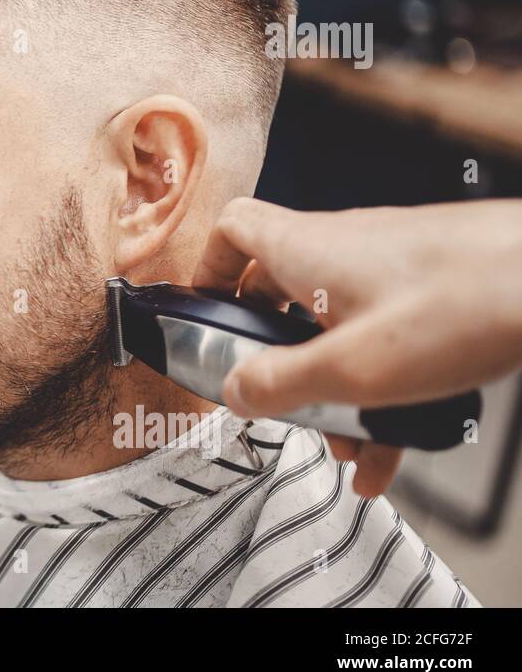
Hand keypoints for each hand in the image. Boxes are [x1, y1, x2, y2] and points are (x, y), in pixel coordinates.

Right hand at [192, 197, 521, 496]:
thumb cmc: (464, 304)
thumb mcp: (353, 367)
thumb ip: (281, 383)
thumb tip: (234, 391)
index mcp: (305, 250)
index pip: (231, 230)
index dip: (209, 271)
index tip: (208, 316)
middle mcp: (340, 247)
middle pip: (279, 292)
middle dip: (277, 356)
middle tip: (279, 396)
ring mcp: (385, 264)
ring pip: (336, 325)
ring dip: (335, 384)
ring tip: (351, 440)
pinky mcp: (427, 284)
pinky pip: (383, 336)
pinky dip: (380, 384)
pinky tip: (396, 442)